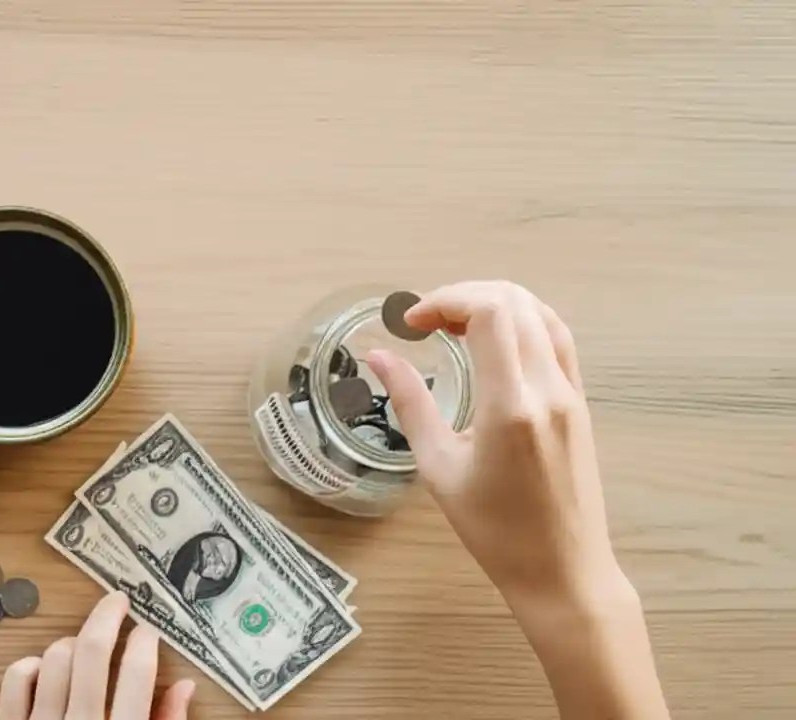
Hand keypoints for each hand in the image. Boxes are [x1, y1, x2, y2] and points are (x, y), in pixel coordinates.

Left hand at [0, 591, 196, 719]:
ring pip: (55, 660)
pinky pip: (16, 681)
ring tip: (86, 649)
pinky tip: (47, 671)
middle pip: (91, 654)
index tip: (150, 630)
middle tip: (118, 601)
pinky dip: (32, 666)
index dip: (146, 642)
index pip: (137, 675)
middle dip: (108, 617)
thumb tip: (185, 686)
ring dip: (74, 644)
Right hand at [366, 281, 627, 607]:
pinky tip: (493, 340)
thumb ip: (410, 403)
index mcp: (511, 406)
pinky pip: (556, 339)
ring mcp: (571, 393)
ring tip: (455, 324)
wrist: (564, 571)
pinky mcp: (581, 402)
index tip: (411, 323)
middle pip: (515, 302)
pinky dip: (522, 321)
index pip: (490, 312)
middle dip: (464, 295)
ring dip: (495, 303)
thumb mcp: (439, 469)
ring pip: (540, 313)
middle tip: (426, 321)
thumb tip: (378, 355)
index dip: (446, 299)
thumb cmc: (495, 532)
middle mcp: (548, 389)